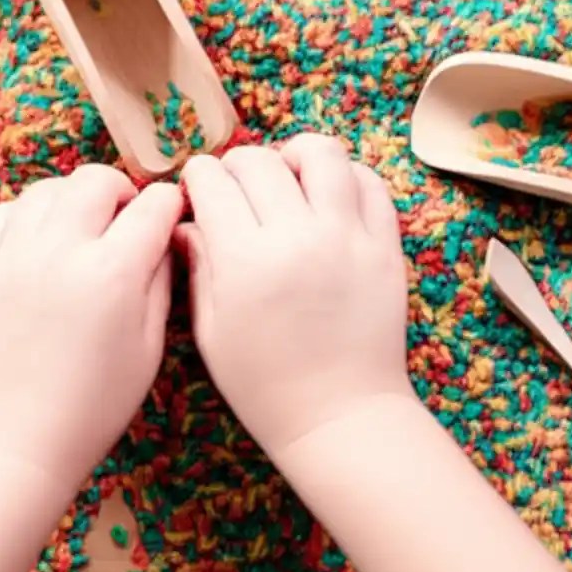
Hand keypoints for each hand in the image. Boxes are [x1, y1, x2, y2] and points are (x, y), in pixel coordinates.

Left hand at [0, 164, 182, 485]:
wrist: (12, 442)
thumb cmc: (91, 407)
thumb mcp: (148, 348)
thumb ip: (160, 282)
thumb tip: (164, 237)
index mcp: (112, 272)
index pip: (152, 206)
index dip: (168, 204)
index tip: (168, 212)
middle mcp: (60, 250)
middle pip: (95, 180)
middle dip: (119, 191)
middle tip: (123, 217)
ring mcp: (10, 255)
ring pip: (46, 188)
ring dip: (71, 199)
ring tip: (78, 229)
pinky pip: (2, 213)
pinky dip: (26, 216)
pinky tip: (37, 241)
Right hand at [179, 134, 410, 453]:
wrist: (340, 417)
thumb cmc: (264, 385)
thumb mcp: (212, 331)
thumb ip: (198, 267)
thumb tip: (186, 223)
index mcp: (245, 260)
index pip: (214, 182)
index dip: (199, 175)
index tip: (199, 185)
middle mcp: (297, 237)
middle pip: (260, 161)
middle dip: (237, 163)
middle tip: (234, 185)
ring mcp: (347, 237)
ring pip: (322, 154)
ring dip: (294, 154)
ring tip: (286, 174)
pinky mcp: (385, 247)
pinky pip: (370, 184)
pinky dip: (345, 176)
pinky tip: (328, 194)